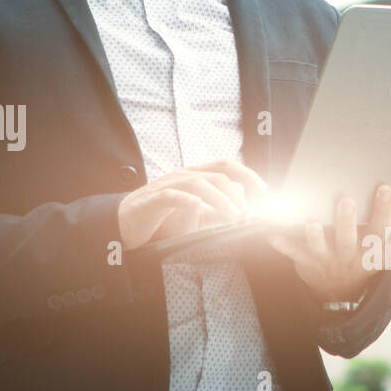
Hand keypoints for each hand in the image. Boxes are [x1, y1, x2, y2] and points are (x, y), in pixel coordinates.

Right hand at [116, 160, 267, 250]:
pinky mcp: (153, 199)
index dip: (247, 174)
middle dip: (239, 195)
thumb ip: (215, 212)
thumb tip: (242, 214)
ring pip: (200, 184)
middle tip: (250, 215)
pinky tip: (198, 206)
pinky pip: (173, 196)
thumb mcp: (194, 216)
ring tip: (235, 218)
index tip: (264, 191)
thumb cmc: (162, 219)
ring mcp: (168, 185)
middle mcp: (184, 175)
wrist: (125, 223)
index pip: (225, 166)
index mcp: (195, 175)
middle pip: (218, 176)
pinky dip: (187, 200)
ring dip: (221, 201)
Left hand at [267, 184, 390, 301]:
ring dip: (314, 235)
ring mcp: (326, 259)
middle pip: (349, 239)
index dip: (385, 211)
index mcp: (372, 252)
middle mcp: (350, 256)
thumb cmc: (368, 264)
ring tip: (310, 222)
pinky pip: (291, 252)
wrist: (340, 297)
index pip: (383, 232)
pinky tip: (270, 233)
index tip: (386, 187)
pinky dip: (281, 243)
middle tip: (346, 201)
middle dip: (347, 221)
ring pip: (319, 248)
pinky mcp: (305, 261)